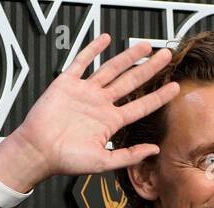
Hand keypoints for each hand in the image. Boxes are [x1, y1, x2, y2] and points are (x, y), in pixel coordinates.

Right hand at [0, 34, 180, 191]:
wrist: (38, 151)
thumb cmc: (66, 160)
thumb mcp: (103, 162)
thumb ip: (129, 155)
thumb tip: (154, 150)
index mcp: (110, 122)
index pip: (140, 106)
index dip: (159, 96)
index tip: (175, 88)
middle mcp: (101, 105)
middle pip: (131, 82)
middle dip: (149, 69)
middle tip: (166, 56)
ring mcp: (85, 92)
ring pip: (111, 69)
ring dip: (128, 57)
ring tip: (145, 47)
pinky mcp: (67, 83)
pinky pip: (82, 62)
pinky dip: (93, 50)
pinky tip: (105, 40)